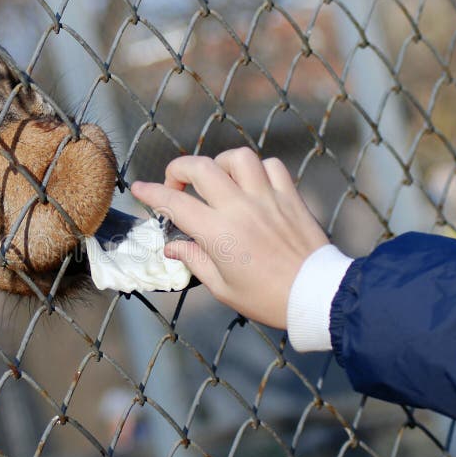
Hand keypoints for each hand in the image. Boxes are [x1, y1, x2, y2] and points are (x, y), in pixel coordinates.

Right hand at [131, 148, 328, 329]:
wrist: (316, 295)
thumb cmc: (266, 298)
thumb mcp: (222, 288)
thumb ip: (194, 261)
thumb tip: (173, 247)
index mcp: (218, 233)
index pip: (174, 203)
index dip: (151, 193)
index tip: (139, 189)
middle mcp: (240, 208)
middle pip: (200, 167)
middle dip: (179, 168)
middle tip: (176, 186)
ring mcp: (267, 198)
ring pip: (237, 158)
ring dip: (219, 163)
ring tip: (217, 181)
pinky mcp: (290, 196)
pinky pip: (271, 165)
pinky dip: (256, 169)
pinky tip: (251, 185)